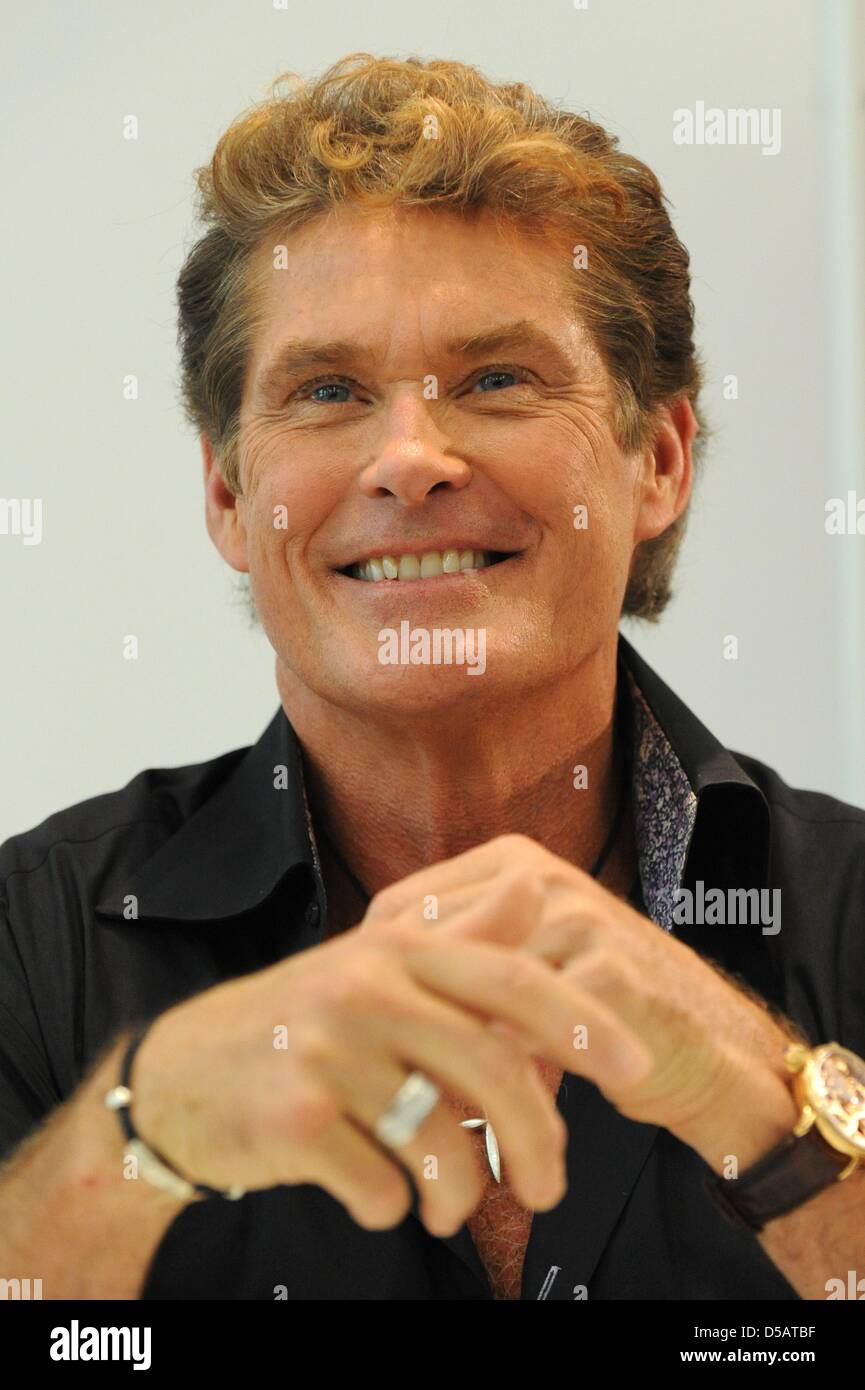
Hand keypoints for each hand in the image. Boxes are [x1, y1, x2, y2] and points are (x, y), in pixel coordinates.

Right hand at [129, 909, 631, 1235]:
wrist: (175, 1076)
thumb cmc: (296, 1025)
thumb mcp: (374, 969)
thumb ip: (459, 941)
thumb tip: (534, 891)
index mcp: (395, 947)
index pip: (512, 980)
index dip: (583, 1023)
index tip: (636, 1066)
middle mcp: (366, 988)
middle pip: (493, 1070)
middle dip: (539, 1139)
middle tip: (549, 1186)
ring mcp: (327, 1052)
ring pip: (444, 1142)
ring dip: (461, 1194)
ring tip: (446, 1204)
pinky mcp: (295, 1120)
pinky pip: (383, 1188)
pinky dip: (392, 1208)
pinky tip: (373, 1193)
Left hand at [360, 834, 798, 1172]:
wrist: (711, 1049)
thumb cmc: (602, 1008)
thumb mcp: (528, 959)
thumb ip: (462, 951)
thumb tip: (359, 978)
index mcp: (512, 862)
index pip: (402, 907)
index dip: (373, 973)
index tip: (366, 1028)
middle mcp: (541, 879)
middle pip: (425, 945)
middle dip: (401, 1014)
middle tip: (381, 1075)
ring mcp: (578, 921)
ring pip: (466, 993)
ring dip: (437, 1053)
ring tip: (417, 1106)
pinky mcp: (607, 979)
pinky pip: (520, 1035)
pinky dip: (491, 1081)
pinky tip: (479, 1119)